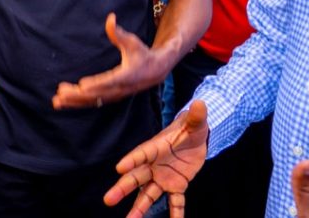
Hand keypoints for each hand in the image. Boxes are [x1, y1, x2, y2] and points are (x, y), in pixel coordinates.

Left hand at [53, 13, 168, 108]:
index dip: (96, 84)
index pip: (110, 81)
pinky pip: (92, 102)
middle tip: (61, 93)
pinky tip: (62, 103)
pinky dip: (77, 103)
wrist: (155, 71)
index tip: (82, 86)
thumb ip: (119, 33)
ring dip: (74, 102)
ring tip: (56, 101)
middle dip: (79, 95)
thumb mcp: (132, 42)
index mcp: (127, 75)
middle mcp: (120, 89)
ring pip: (93, 101)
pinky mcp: (110, 97)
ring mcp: (114, 95)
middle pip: (98, 94)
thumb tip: (110, 17)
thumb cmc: (141, 53)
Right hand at [104, 100, 208, 217]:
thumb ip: (196, 117)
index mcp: (156, 147)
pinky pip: (174, 202)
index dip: (131, 160)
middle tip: (108, 199)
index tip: (119, 168)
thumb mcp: (196, 123)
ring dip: (139, 207)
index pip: (141, 153)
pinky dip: (174, 214)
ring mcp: (162, 177)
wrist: (196, 140)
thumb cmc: (191, 129)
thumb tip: (200, 103)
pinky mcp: (175, 186)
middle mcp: (154, 164)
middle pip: (135, 177)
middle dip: (122, 188)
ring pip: (147, 194)